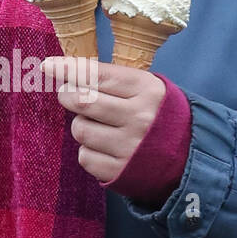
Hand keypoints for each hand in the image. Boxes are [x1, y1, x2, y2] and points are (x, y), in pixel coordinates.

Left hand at [40, 56, 165, 183]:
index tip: (48, 66)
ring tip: (99, 125)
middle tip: (68, 94)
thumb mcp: (148, 89)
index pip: (98, 74)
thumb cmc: (159, 116)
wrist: (188, 158)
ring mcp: (128, 147)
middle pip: (82, 101)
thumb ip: (114, 81)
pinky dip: (89, 150)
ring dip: (82, 125)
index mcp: (147, 90)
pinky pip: (85, 156)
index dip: (69, 69)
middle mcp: (138, 118)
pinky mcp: (119, 172)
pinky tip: (105, 147)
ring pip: (80, 130)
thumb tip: (69, 73)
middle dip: (67, 94)